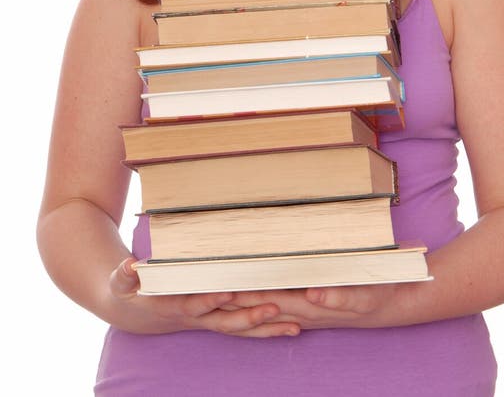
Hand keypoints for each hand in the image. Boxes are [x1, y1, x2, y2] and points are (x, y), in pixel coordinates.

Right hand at [108, 257, 300, 336]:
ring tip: (295, 325)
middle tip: (273, 308)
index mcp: (172, 306)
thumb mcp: (120, 283)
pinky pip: (246, 327)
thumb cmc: (127, 292)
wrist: (133, 313)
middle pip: (225, 320)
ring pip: (240, 327)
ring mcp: (209, 319)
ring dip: (266, 327)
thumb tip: (129, 265)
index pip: (193, 304)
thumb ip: (123, 275)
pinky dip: (268, 328)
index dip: (209, 300)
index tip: (225, 292)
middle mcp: (195, 316)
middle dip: (249, 316)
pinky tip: (293, 327)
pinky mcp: (219, 317)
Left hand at [231, 283, 404, 330]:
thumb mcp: (365, 294)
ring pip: (267, 307)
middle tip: (206, 289)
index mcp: (312, 305)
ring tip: (216, 291)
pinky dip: (259, 301)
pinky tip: (248, 296)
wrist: (392, 303)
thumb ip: (340, 295)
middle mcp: (304, 310)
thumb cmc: (380, 293)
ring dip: (242, 300)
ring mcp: (305, 310)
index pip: (271, 298)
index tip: (223, 285)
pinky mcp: (309, 306)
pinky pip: (277, 306)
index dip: (247, 292)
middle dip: (234, 297)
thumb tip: (313, 293)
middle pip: (262, 305)